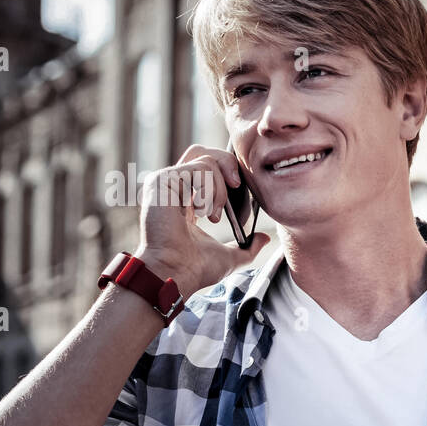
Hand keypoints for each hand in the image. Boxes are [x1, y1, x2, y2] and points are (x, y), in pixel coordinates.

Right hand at [134, 144, 269, 295]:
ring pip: (206, 161)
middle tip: (236, 186)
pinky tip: (202, 212)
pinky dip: (208, 189)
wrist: (176, 273)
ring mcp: (166, 183)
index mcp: (187, 198)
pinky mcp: (161, 181)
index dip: (227, 169)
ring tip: (212, 215)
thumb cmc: (194, 268)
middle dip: (228, 165)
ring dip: (218, 188)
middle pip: (204, 152)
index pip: (207, 166)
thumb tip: (264, 239)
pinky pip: (197, 168)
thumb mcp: (229, 256)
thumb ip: (248, 247)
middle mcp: (174, 187)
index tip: (239, 187)